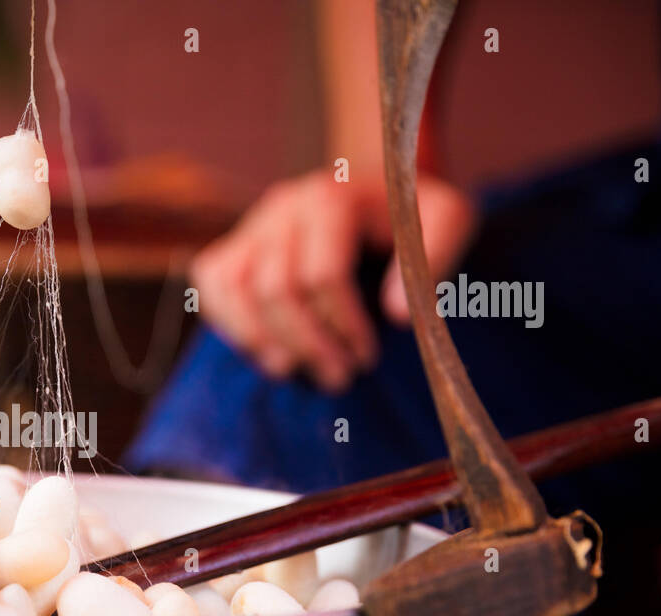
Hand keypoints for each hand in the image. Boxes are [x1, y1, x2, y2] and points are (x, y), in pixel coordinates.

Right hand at [190, 169, 476, 391]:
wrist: (377, 193)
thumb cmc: (413, 217)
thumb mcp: (448, 220)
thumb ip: (434, 256)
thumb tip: (397, 315)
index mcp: (332, 196)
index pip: (321, 273)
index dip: (344, 324)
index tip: (367, 357)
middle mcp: (283, 205)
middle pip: (276, 288)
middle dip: (308, 342)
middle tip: (338, 377)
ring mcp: (252, 226)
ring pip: (236, 289)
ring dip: (265, 342)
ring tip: (299, 370)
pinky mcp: (233, 245)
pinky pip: (212, 285)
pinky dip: (233, 325)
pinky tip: (268, 352)